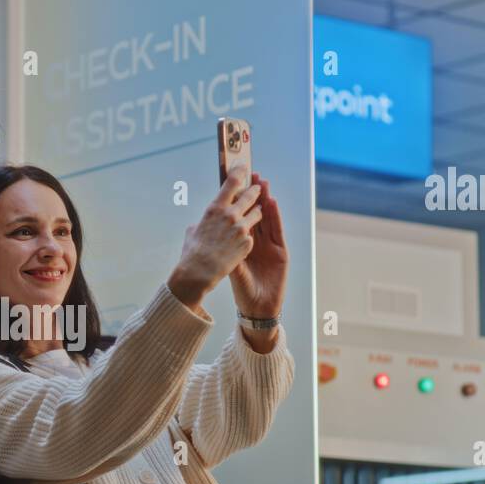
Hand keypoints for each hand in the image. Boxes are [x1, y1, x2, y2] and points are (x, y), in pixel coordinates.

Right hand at [168, 165, 263, 310]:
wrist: (199, 273)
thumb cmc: (192, 253)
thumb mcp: (192, 232)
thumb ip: (201, 223)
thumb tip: (200, 223)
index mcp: (215, 208)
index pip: (231, 182)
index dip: (239, 172)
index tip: (243, 166)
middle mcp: (230, 215)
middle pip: (250, 195)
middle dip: (255, 191)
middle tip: (257, 189)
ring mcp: (241, 228)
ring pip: (257, 213)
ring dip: (257, 212)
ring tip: (257, 212)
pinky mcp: (248, 243)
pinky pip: (252, 235)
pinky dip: (248, 236)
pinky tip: (243, 241)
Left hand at [229, 173, 287, 321]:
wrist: (257, 309)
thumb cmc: (243, 291)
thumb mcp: (230, 267)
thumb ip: (223, 250)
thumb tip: (203, 233)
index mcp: (242, 244)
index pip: (240, 217)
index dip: (238, 201)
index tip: (233, 184)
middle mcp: (256, 242)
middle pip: (254, 212)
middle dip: (252, 194)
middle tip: (250, 174)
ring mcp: (269, 246)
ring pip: (267, 218)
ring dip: (265, 199)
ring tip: (262, 182)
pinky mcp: (280, 251)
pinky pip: (276, 230)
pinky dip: (274, 217)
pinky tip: (271, 203)